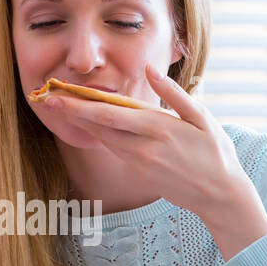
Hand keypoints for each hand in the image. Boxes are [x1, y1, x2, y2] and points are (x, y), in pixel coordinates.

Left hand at [43, 64, 266, 245]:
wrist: (219, 195)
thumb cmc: (215, 152)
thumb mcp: (202, 118)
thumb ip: (173, 93)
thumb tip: (150, 69)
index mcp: (158, 129)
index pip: (110, 114)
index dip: (81, 104)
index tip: (59, 94)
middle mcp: (142, 148)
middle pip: (98, 127)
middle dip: (71, 112)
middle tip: (46, 99)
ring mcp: (139, 163)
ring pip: (103, 139)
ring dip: (81, 123)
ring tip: (61, 107)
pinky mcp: (139, 172)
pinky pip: (114, 149)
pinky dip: (98, 135)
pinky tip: (87, 125)